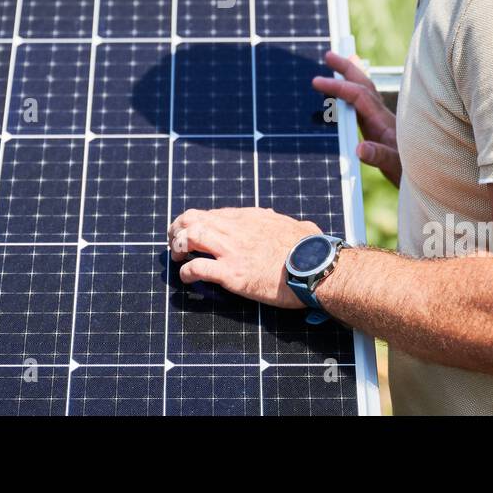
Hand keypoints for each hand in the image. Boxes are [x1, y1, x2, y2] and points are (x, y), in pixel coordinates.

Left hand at [167, 207, 321, 309]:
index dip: (196, 223)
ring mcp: (231, 250)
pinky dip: (186, 273)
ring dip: (178, 247)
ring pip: (189, 236)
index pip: (211, 213)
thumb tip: (302, 227)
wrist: (316, 268)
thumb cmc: (312, 250)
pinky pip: (197, 268)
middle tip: (176, 244)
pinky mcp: (231, 273)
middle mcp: (235, 230)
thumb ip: (293, 226)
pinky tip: (187, 279)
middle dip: (178, 230)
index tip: (194, 235)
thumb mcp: (300, 228)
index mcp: (249, 218)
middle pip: (192, 218)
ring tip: (178, 258)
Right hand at [311, 50, 402, 186]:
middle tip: (329, 54)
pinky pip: (365, 104)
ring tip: (337, 63)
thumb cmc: (414, 173)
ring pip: (365, 91)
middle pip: (364, 85)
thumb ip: (378, 156)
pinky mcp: (381, 129)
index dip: (338, 87)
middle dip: (346, 68)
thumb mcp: (395, 167)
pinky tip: (348, 93)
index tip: (318, 81)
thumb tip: (360, 148)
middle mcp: (383, 118)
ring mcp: (382, 122)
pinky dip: (354, 92)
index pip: (359, 97)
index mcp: (383, 123)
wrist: (432, 178)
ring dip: (351, 76)